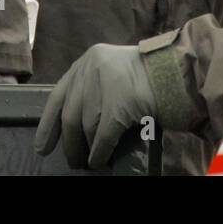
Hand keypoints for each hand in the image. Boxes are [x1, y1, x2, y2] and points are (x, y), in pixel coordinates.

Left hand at [34, 43, 156, 168]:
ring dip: (86, 150)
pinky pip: (102, 136)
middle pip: (70, 114)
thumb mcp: (111, 71)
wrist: (180, 74)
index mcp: (87, 61)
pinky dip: (99, 152)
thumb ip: (90, 88)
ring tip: (89, 163)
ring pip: (86, 127)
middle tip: (72, 160)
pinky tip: (99, 161)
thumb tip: (74, 126)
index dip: (48, 125)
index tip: (42, 146)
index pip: (57, 96)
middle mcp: (91, 68)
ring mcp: (105, 85)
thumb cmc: (148, 77)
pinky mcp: (119, 104)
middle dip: (69, 143)